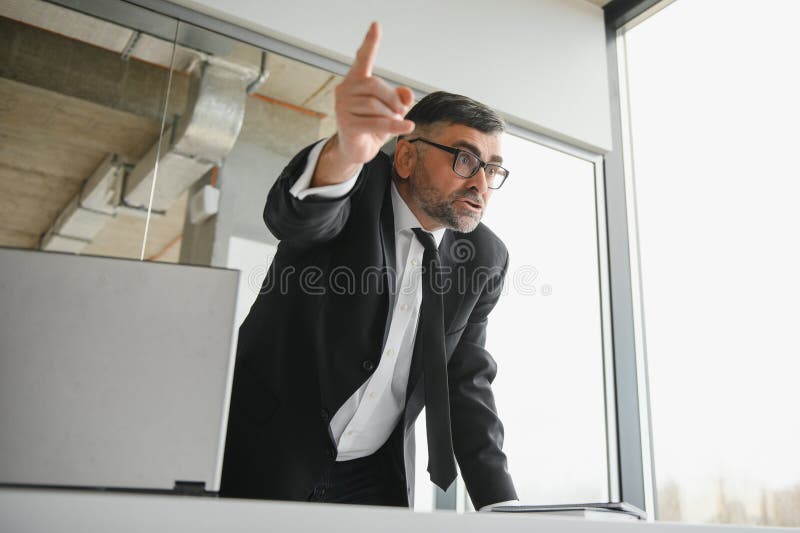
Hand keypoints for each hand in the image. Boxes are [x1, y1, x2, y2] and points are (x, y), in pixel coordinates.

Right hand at [333, 21, 414, 165]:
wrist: (357, 151)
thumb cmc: (372, 126)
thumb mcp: (390, 110)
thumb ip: (400, 98)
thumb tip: (406, 94)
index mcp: (355, 81)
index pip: (363, 59)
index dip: (370, 43)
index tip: (376, 25)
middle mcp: (345, 90)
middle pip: (375, 85)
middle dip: (392, 99)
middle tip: (400, 111)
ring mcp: (343, 108)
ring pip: (376, 106)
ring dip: (392, 116)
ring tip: (393, 123)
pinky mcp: (347, 125)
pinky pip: (378, 123)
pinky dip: (395, 126)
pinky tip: (408, 126)